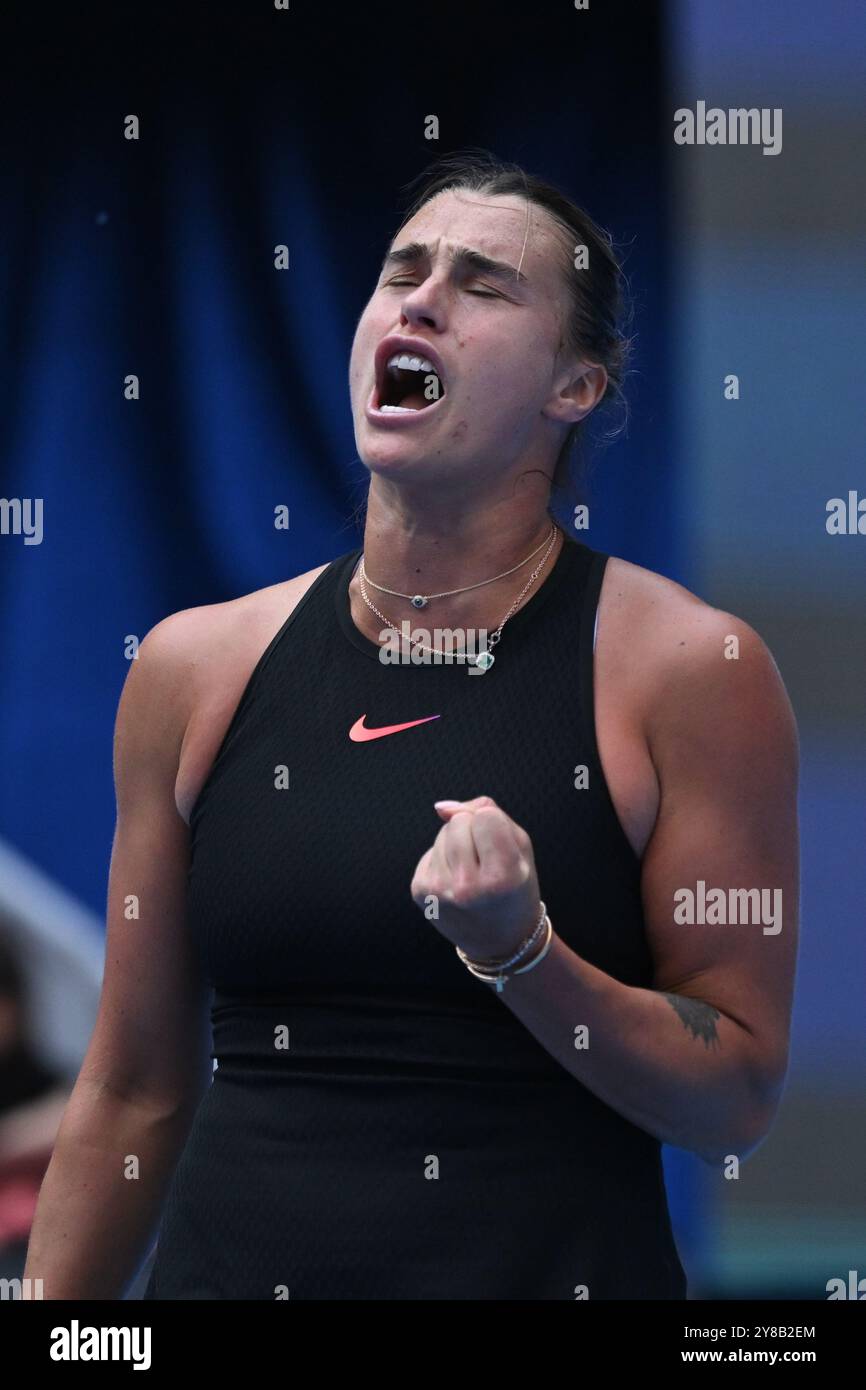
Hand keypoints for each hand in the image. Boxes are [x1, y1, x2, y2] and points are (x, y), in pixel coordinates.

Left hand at [409, 795, 542, 959]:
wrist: (502, 940)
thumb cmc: (516, 888)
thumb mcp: (521, 848)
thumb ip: (489, 813)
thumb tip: (441, 808)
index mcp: (502, 877)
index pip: (485, 816)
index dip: (494, 825)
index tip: (501, 849)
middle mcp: (468, 887)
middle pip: (459, 822)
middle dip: (473, 833)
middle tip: (486, 863)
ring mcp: (440, 891)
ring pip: (442, 833)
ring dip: (457, 845)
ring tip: (473, 872)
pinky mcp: (421, 892)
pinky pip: (431, 850)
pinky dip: (444, 859)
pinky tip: (457, 881)